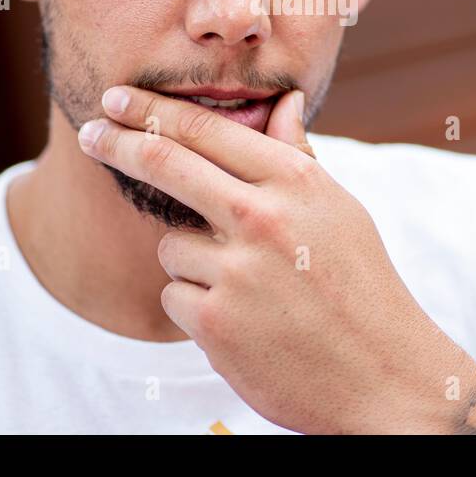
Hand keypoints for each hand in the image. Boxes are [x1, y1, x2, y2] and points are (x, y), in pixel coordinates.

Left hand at [76, 85, 475, 433]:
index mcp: (295, 182)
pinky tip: (244, 323)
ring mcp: (237, 270)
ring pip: (171, 246)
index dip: (152, 109)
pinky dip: (197, 308)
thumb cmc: (361, 286)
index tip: (116, 99)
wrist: (384, 377)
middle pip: (166, 163)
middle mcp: (263, 217)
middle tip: (91, 133)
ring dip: (191, 263)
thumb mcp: (340, 210)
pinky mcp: (216, 322)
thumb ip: (298, 157)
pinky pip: (175, 297)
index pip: (206, 130)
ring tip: (249, 290)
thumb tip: (282, 102)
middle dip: (118, 142)